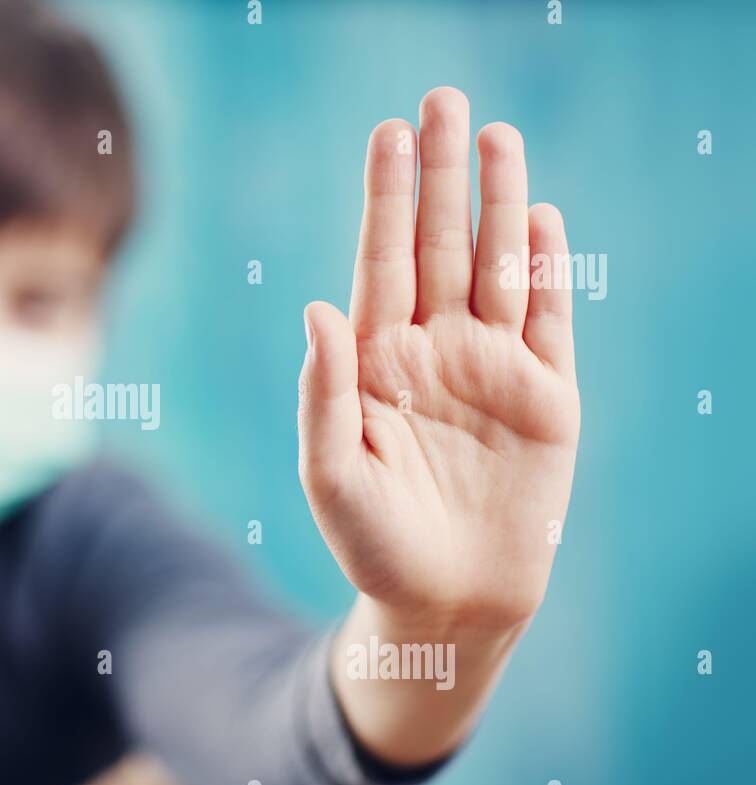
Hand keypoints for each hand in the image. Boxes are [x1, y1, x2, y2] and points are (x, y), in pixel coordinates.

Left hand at [298, 87, 578, 629]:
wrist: (447, 605)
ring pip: (497, 267)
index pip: (380, 262)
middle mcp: (433, 352)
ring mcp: (492, 370)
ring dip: (496, 201)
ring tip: (493, 134)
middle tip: (440, 99)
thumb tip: (315, 305)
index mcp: (376, 363)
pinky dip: (548, 270)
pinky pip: (549, 320)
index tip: (386, 134)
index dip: (385, 199)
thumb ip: (323, 392)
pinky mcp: (547, 398)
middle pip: (439, 246)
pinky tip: (538, 217)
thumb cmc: (374, 546)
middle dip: (439, 176)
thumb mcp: (332, 475)